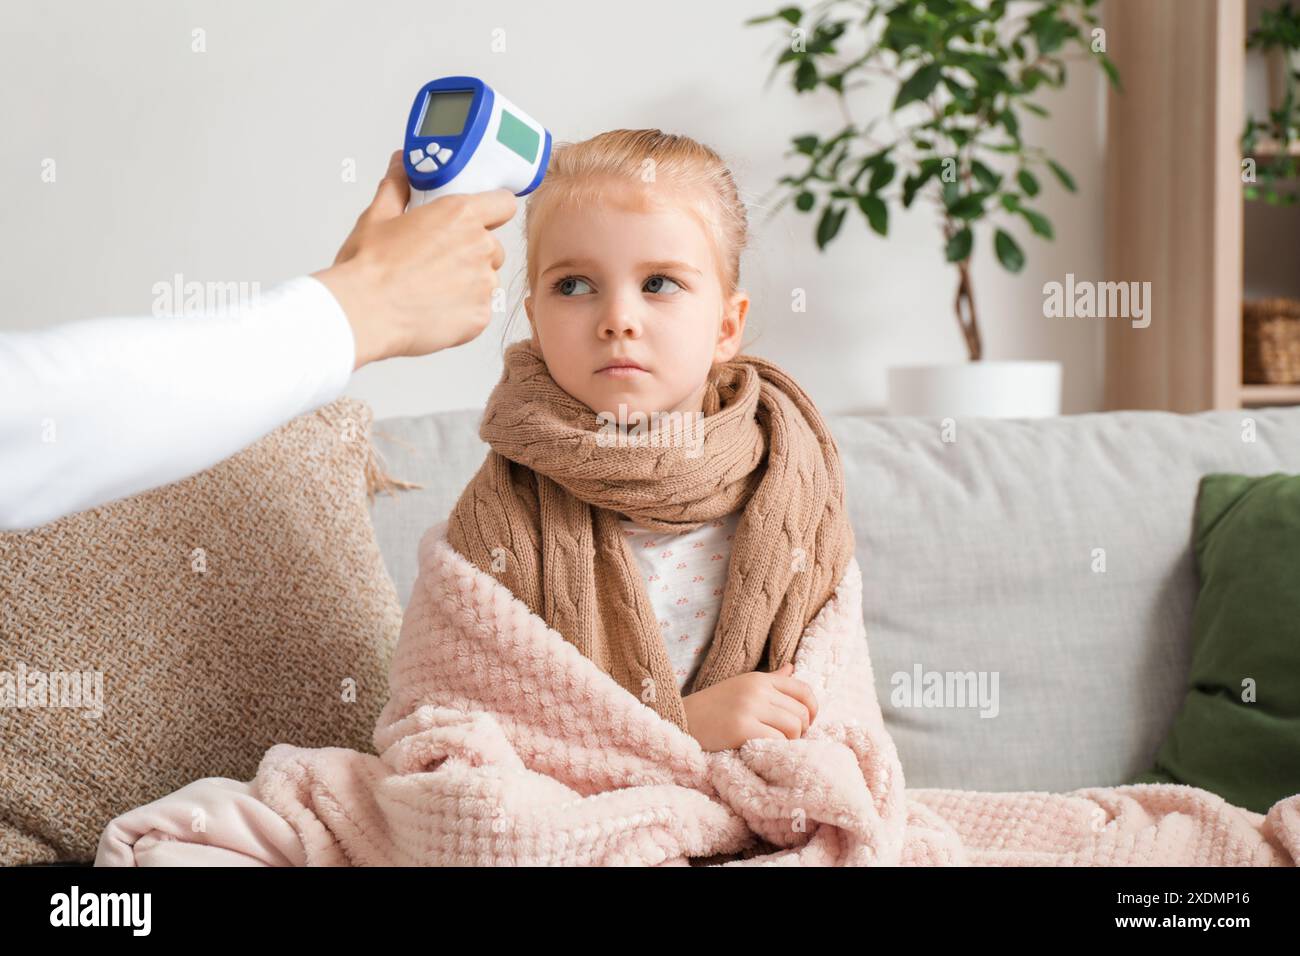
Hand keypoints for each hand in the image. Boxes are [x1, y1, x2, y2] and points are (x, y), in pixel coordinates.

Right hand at [313, 149, 518, 369]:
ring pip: (487, 279)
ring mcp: (484, 284)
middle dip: (472, 251)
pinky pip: (480, 309)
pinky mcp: (481, 316)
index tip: (481, 217)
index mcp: (459, 215)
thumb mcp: (377, 217)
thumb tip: (400, 165)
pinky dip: (464, 310)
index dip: (494, 210)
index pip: (504, 204)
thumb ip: (397, 186)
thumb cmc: (368, 268)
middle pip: (493, 246)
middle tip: (439, 260)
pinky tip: (434, 309)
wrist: (363, 314)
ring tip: (431, 288)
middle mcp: (479, 246)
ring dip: (468, 282)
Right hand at [682, 662, 817, 752]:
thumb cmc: (713, 708)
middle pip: (801, 713)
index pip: (804, 690)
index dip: (812, 710)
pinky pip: (776, 741)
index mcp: (759, 679)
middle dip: (800, 731)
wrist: (681, 721)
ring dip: (789, 742)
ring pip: (793, 728)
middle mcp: (757, 690)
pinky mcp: (741, 728)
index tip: (806, 724)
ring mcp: (749, 708)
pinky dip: (774, 750)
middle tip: (786, 739)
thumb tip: (792, 667)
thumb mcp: (742, 686)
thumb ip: (771, 680)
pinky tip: (761, 750)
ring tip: (773, 745)